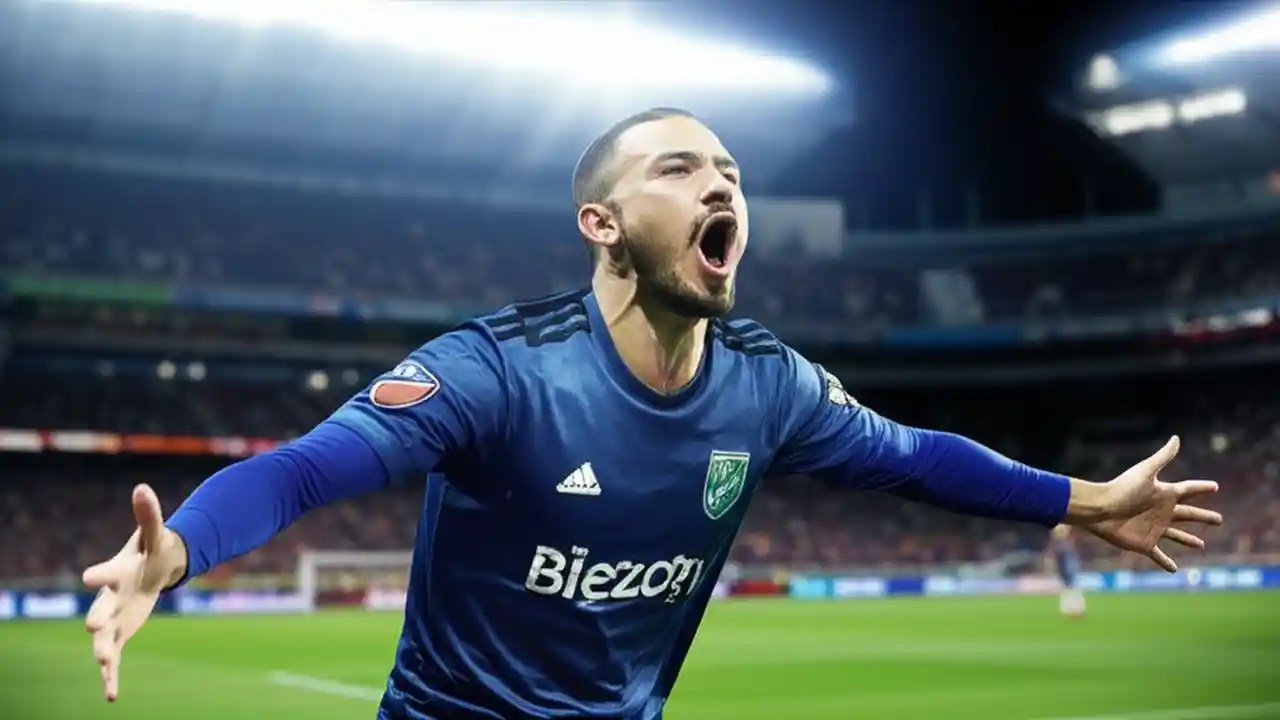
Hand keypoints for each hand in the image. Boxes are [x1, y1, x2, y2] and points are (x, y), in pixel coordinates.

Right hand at [82, 483, 187, 701]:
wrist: (149, 571)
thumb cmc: (150, 551)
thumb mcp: (154, 535)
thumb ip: (149, 514)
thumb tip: (142, 487)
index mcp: (116, 572)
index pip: (106, 572)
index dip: (98, 574)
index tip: (89, 577)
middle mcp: (109, 598)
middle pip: (101, 609)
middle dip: (98, 617)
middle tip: (94, 626)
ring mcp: (113, 619)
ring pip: (104, 639)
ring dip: (104, 651)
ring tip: (105, 664)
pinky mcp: (120, 635)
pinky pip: (114, 659)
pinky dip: (111, 678)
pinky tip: (110, 697)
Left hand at [1076, 436, 1223, 571]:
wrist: (1100, 508)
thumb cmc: (1122, 489)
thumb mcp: (1146, 472)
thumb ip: (1163, 457)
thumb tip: (1176, 438)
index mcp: (1164, 494)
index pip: (1188, 490)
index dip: (1201, 488)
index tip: (1214, 486)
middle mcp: (1161, 512)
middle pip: (1188, 515)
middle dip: (1203, 517)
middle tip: (1219, 520)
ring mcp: (1154, 529)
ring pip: (1177, 536)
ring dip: (1188, 540)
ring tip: (1201, 545)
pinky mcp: (1145, 544)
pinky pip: (1158, 555)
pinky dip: (1165, 562)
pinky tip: (1174, 569)